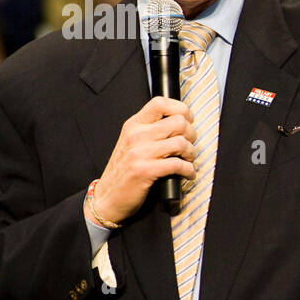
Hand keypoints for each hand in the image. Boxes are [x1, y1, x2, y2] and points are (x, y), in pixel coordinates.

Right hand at [92, 96, 196, 223]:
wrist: (107, 197)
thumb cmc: (125, 170)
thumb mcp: (132, 143)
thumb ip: (151, 130)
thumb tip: (181, 122)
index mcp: (133, 125)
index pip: (160, 102)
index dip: (181, 109)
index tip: (188, 120)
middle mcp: (136, 135)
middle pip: (178, 122)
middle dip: (191, 135)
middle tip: (189, 146)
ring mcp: (140, 153)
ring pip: (181, 143)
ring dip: (191, 154)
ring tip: (188, 160)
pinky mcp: (145, 171)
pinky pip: (178, 165)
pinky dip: (189, 170)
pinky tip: (187, 174)